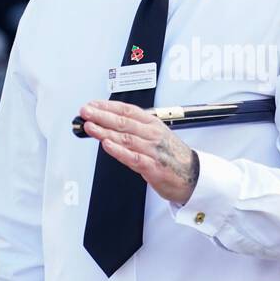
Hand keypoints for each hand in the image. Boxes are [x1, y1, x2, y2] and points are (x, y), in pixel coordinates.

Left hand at [77, 99, 199, 204]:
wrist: (194, 175)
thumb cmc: (173, 156)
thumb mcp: (157, 135)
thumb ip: (136, 129)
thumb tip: (110, 123)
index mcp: (153, 123)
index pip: (127, 110)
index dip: (107, 106)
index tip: (92, 104)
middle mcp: (152, 134)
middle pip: (123, 122)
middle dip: (101, 116)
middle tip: (85, 112)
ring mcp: (152, 150)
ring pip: (125, 138)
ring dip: (105, 131)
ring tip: (90, 126)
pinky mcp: (152, 167)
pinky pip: (132, 157)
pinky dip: (118, 150)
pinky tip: (106, 145)